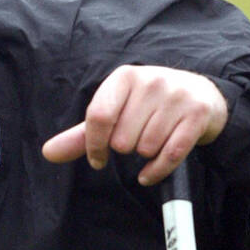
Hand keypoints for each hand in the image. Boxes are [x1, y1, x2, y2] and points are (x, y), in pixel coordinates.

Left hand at [42, 65, 227, 185]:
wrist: (201, 95)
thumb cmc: (148, 107)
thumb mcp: (115, 113)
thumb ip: (82, 135)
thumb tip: (48, 153)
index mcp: (125, 77)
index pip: (99, 117)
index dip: (94, 146)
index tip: (98, 158)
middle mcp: (151, 81)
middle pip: (122, 140)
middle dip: (126, 148)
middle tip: (137, 137)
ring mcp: (176, 97)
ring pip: (146, 149)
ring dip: (145, 156)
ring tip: (152, 141)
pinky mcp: (196, 115)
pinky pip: (169, 157)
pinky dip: (156, 171)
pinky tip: (150, 171)